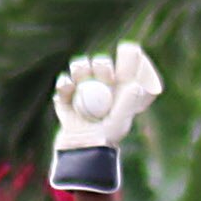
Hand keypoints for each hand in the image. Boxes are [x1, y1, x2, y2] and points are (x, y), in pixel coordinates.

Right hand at [49, 42, 163, 193]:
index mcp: (118, 91)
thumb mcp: (119, 121)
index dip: (126, 57)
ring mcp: (82, 90)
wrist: (83, 149)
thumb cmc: (106, 138)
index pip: (124, 68)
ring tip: (80, 78)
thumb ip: (127, 103)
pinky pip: (63, 82)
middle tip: (105, 75)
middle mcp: (101, 87)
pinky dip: (65, 83)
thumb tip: (136, 85)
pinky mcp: (66, 97)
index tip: (126, 51)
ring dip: (80, 68)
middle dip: (101, 65)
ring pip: (80, 67)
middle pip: (100, 64)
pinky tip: (68, 87)